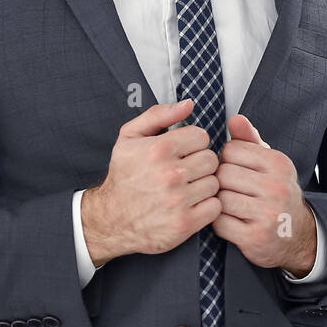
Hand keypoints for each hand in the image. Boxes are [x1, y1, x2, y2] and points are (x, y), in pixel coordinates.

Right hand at [82, 99, 222, 266]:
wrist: (111, 219)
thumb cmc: (123, 176)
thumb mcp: (130, 137)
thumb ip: (159, 114)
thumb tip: (189, 104)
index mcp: (159, 149)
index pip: (202, 137)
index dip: (192, 144)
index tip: (182, 153)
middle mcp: (170, 174)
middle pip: (211, 160)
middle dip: (199, 165)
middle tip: (184, 172)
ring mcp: (179, 200)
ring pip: (215, 183)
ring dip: (203, 186)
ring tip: (185, 189)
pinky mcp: (186, 222)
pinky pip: (215, 206)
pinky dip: (206, 206)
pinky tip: (190, 204)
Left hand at [213, 115, 316, 275]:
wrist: (297, 236)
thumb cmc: (277, 194)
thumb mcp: (270, 164)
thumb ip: (250, 140)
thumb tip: (235, 119)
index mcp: (279, 163)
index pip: (231, 149)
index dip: (227, 160)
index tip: (237, 170)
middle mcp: (276, 187)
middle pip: (223, 173)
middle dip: (222, 182)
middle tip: (233, 190)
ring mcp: (267, 213)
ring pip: (220, 198)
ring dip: (220, 203)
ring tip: (232, 206)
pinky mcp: (255, 237)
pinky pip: (220, 223)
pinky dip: (220, 223)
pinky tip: (233, 222)